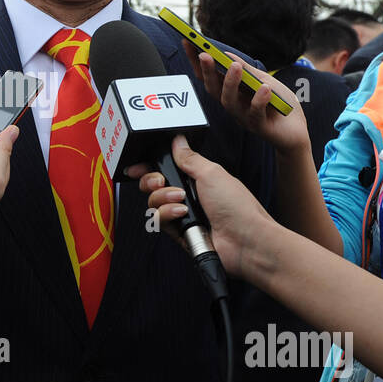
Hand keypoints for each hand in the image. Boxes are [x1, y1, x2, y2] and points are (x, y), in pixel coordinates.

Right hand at [128, 134, 273, 278]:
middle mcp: (189, 196)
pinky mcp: (179, 232)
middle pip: (154, 185)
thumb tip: (178, 141)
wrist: (245, 240)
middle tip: (161, 181)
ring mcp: (184, 214)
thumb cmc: (238, 207)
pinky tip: (183, 214)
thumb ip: (189, 158)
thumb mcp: (212, 172)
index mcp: (198, 178)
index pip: (167, 169)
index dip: (150, 167)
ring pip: (154, 202)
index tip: (137, 167)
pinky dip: (167, 215)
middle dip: (152, 180)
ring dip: (164, 199)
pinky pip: (159, 220)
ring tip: (182, 201)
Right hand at [185, 42, 309, 155]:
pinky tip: (264, 88)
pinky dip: (259, 100)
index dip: (196, 61)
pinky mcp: (259, 126)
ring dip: (230, 83)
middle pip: (213, 89)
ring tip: (234, 67)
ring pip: (229, 102)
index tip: (188, 42)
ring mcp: (243, 117)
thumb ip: (247, 71)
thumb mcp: (264, 80)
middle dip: (207, 72)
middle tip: (205, 55)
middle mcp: (233, 104)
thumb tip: (227, 56)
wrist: (297, 129)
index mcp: (232, 92)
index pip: (210, 76)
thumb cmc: (279, 103)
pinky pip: (255, 113)